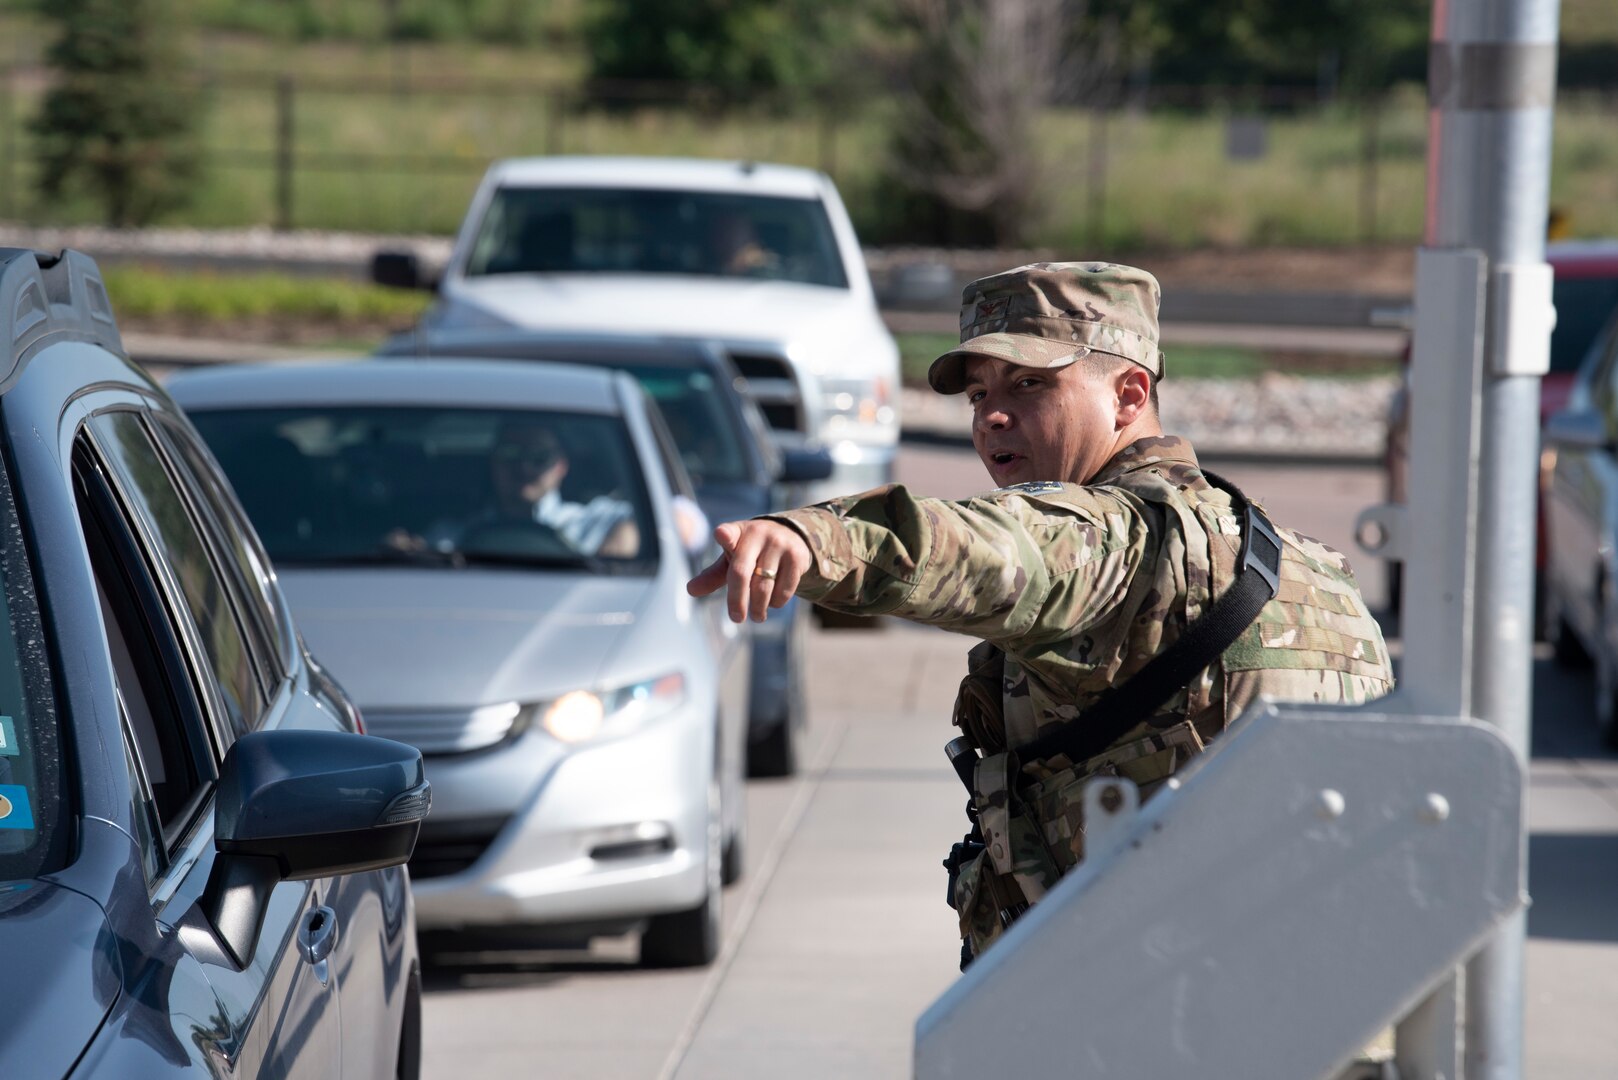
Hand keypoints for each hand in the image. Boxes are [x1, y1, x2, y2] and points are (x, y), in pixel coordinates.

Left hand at [687, 520, 810, 622]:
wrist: (791, 536)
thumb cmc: (752, 551)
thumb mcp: (732, 558)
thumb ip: (713, 574)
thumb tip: (690, 590)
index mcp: (737, 532)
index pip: (728, 533)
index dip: (725, 535)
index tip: (721, 535)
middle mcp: (758, 534)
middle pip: (741, 573)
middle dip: (736, 601)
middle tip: (736, 618)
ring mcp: (779, 544)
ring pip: (764, 586)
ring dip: (759, 608)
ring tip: (757, 616)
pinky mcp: (797, 556)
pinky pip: (784, 590)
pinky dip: (776, 602)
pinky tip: (772, 602)